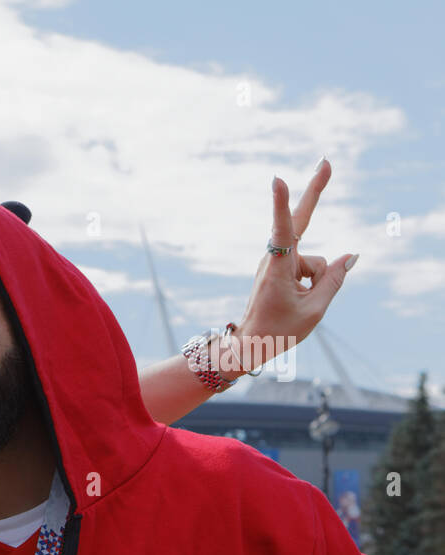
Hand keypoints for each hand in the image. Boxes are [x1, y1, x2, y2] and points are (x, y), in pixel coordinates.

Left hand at [228, 160, 355, 375]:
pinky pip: (309, 270)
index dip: (282, 203)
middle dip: (314, 192)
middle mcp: (276, 259)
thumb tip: (351, 255)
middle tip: (327, 161)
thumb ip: (335, 280)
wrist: (250, 345)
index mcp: (278, 268)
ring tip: (298, 306)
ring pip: (314, 262)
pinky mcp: (281, 268)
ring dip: (317, 283)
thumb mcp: (315, 309)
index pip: (283, 230)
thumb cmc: (278, 330)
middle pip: (300, 222)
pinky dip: (312, 284)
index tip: (277, 179)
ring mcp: (278, 262)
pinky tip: (299, 300)